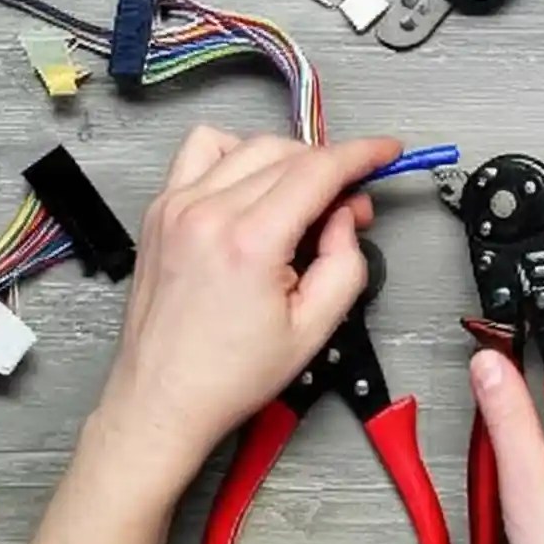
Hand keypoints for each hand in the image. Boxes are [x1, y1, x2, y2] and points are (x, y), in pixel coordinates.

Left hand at [98, 126, 401, 463]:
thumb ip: (346, 263)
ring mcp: (177, 207)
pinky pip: (201, 151)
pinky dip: (235, 155)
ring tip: (299, 200)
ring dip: (286, 158)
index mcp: (248, 241)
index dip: (362, 154)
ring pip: (247, 143)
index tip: (384, 152)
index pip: (319, 169)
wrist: (162, 400)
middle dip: (331, 169)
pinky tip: (250, 186)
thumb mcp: (314, 330)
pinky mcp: (159, 210)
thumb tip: (346, 218)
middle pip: (288, 152)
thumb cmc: (224, 377)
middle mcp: (207, 213)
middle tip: (348, 209)